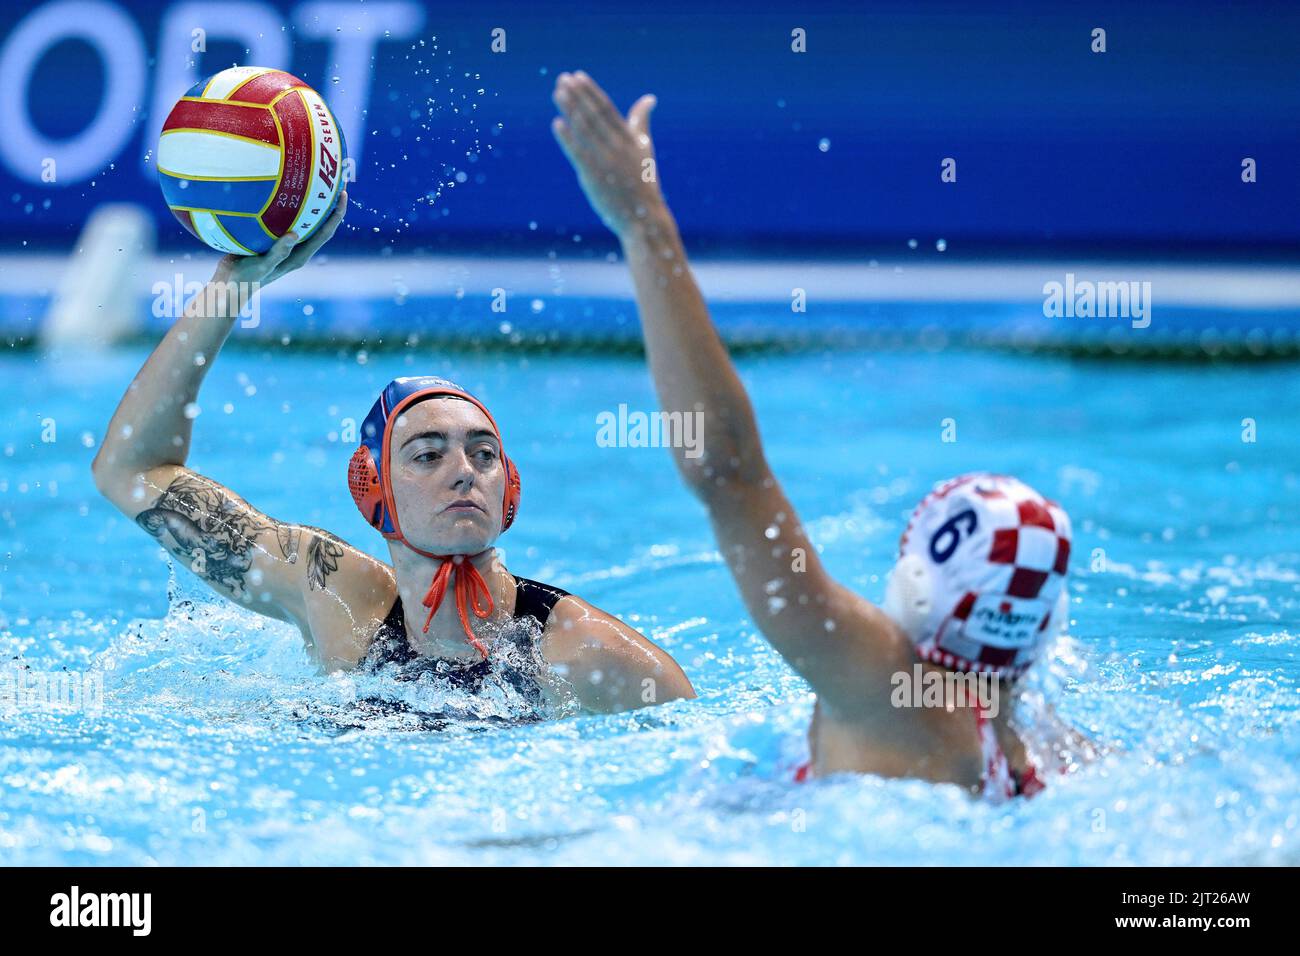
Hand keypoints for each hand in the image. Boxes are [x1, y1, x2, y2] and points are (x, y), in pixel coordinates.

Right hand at [212, 189, 348, 286]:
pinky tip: (281, 189)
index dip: (337, 214)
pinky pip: (285, 220)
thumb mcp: (262, 266)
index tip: (343, 193)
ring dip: (310, 203)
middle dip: (329, 204)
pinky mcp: (272, 241)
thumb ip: (278, 252)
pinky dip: (288, 205)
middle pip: (320, 224)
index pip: (325, 233)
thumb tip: (294, 234)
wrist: (229, 286)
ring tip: (313, 179)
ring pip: (304, 221)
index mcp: (299, 256)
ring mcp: (285, 245)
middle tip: (333, 179)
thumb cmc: (245, 279)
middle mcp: (297, 250)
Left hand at [551, 72, 664, 237]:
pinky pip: (578, 153)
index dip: (591, 92)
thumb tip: (649, 98)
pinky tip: (557, 123)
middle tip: (563, 79)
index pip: (607, 109)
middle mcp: (617, 146)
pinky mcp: (594, 176)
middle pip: (594, 115)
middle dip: (578, 95)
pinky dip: (567, 137)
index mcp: (629, 138)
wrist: (643, 217)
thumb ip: (642, 122)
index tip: (578, 76)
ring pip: (585, 130)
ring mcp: (605, 161)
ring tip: (558, 93)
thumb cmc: (644, 183)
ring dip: (570, 109)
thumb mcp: (645, 148)